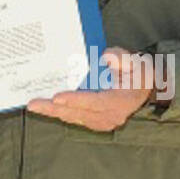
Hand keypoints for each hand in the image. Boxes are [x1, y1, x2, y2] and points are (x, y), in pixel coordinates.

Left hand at [27, 47, 155, 131]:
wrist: (145, 89)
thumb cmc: (138, 74)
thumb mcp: (136, 62)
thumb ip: (122, 58)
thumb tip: (107, 56)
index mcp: (120, 101)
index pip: (95, 103)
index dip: (76, 101)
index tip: (57, 98)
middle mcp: (111, 116)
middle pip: (79, 113)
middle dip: (55, 109)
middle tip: (35, 104)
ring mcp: (103, 121)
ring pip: (74, 117)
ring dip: (53, 113)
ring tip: (35, 106)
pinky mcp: (95, 122)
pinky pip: (75, 118)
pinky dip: (60, 113)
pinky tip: (45, 109)